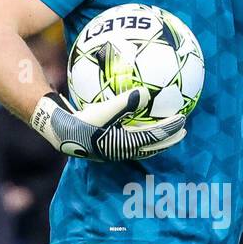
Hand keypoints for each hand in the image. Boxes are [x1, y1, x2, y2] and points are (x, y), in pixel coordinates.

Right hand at [31, 88, 185, 160]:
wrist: (59, 131)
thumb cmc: (79, 120)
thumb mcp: (102, 110)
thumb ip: (124, 103)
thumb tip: (146, 93)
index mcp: (123, 145)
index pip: (153, 137)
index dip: (169, 129)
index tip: (183, 119)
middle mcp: (122, 150)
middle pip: (152, 146)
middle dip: (169, 139)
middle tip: (184, 130)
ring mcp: (116, 149)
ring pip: (144, 145)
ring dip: (158, 138)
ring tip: (169, 129)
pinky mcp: (109, 145)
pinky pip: (134, 139)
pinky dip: (144, 133)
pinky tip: (142, 121)